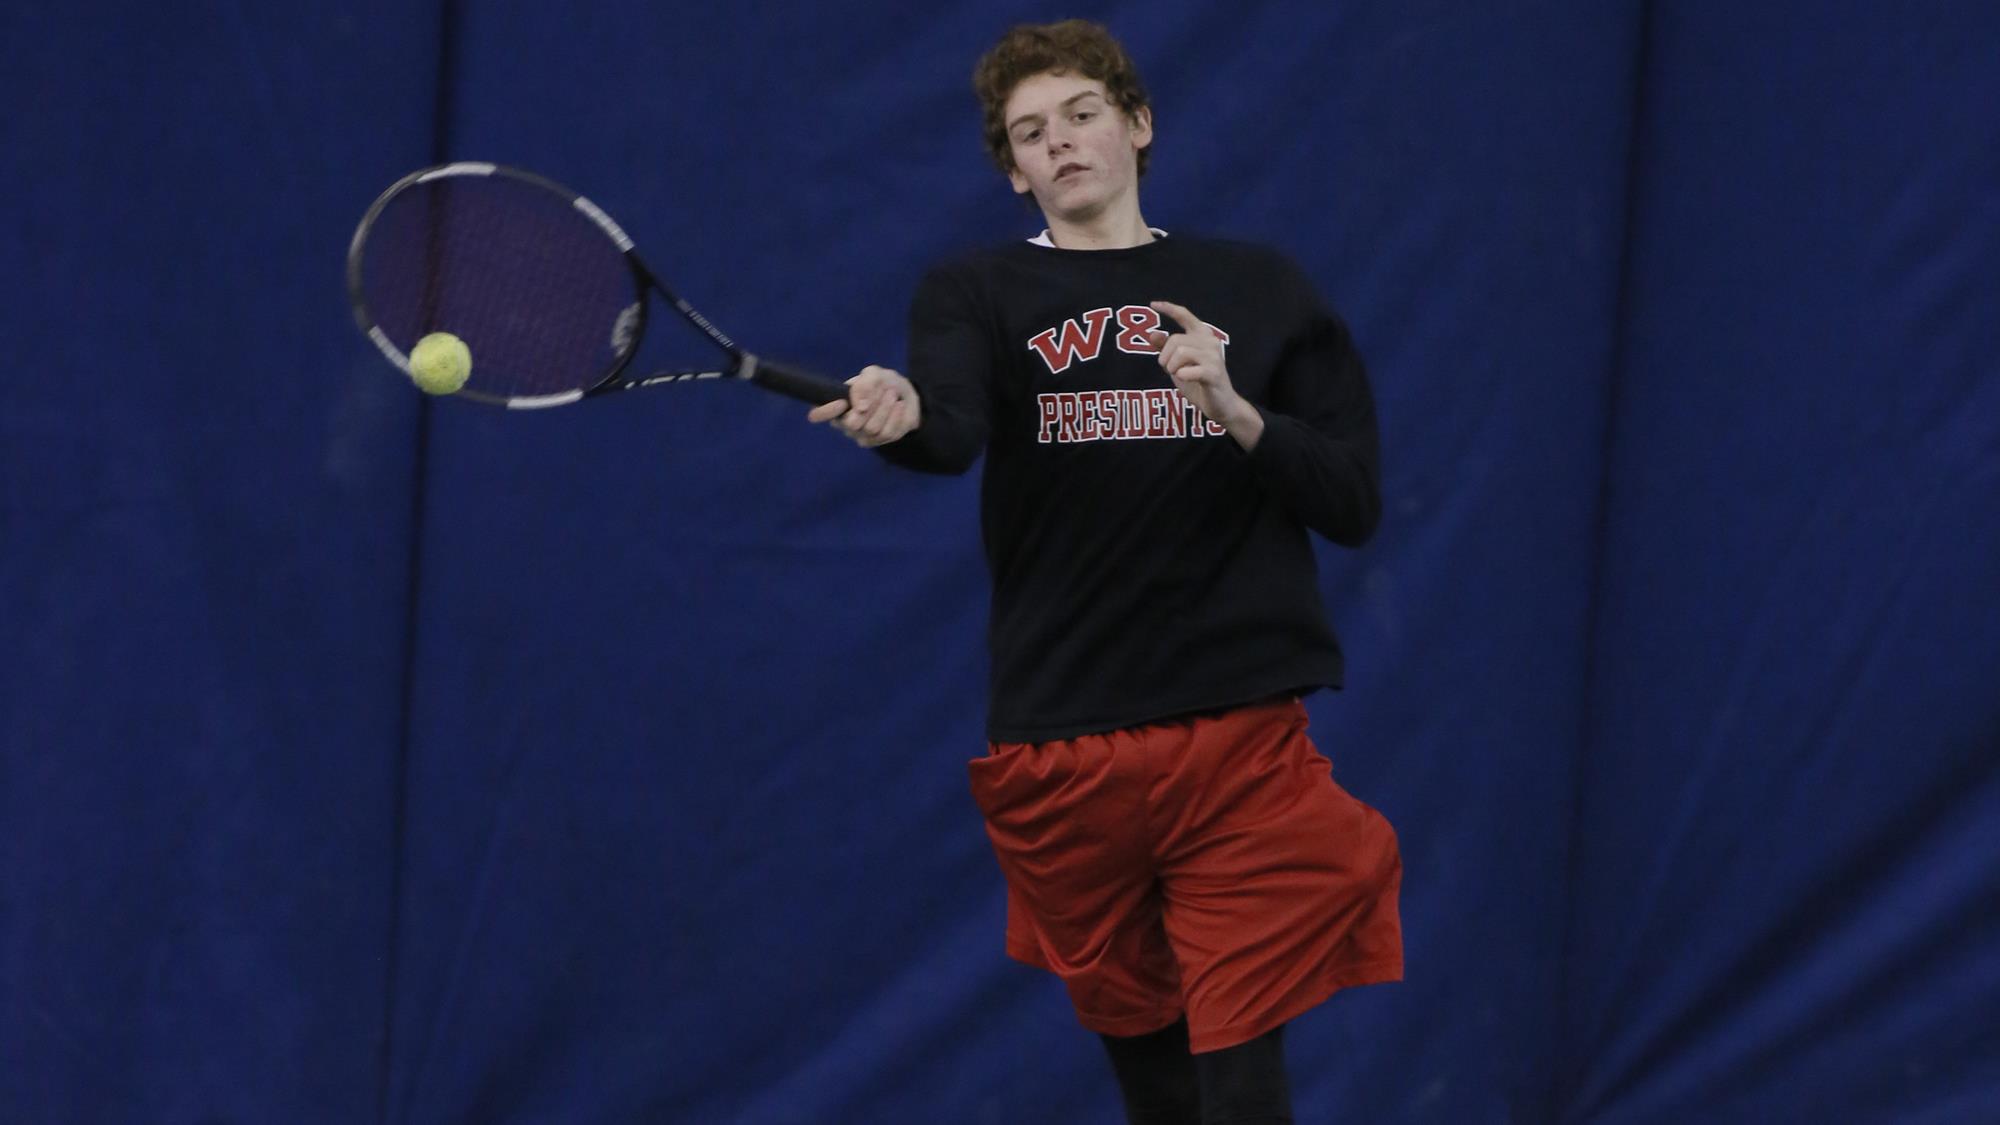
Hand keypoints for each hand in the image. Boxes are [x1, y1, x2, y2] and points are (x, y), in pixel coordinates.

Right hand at [807, 365, 920, 447]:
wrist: (905, 393)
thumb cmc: (882, 383)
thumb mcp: (873, 375)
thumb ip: (863, 385)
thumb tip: (859, 407)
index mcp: (837, 405)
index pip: (818, 414)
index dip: (826, 411)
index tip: (842, 402)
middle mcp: (845, 424)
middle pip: (852, 423)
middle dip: (872, 404)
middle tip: (884, 390)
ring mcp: (861, 435)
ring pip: (872, 429)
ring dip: (886, 408)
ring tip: (892, 395)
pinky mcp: (879, 441)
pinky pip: (888, 433)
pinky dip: (896, 416)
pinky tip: (899, 406)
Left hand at [1149, 301, 1260, 445]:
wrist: (1220, 404)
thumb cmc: (1198, 381)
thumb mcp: (1178, 363)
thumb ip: (1166, 348)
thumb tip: (1152, 333)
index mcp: (1202, 335)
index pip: (1185, 315)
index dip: (1169, 309)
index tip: (1153, 304)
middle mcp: (1210, 341)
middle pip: (1175, 340)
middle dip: (1165, 357)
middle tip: (1171, 370)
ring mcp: (1214, 357)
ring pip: (1180, 352)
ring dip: (1173, 367)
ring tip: (1180, 375)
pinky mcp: (1214, 373)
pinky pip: (1187, 370)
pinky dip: (1182, 376)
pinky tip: (1187, 379)